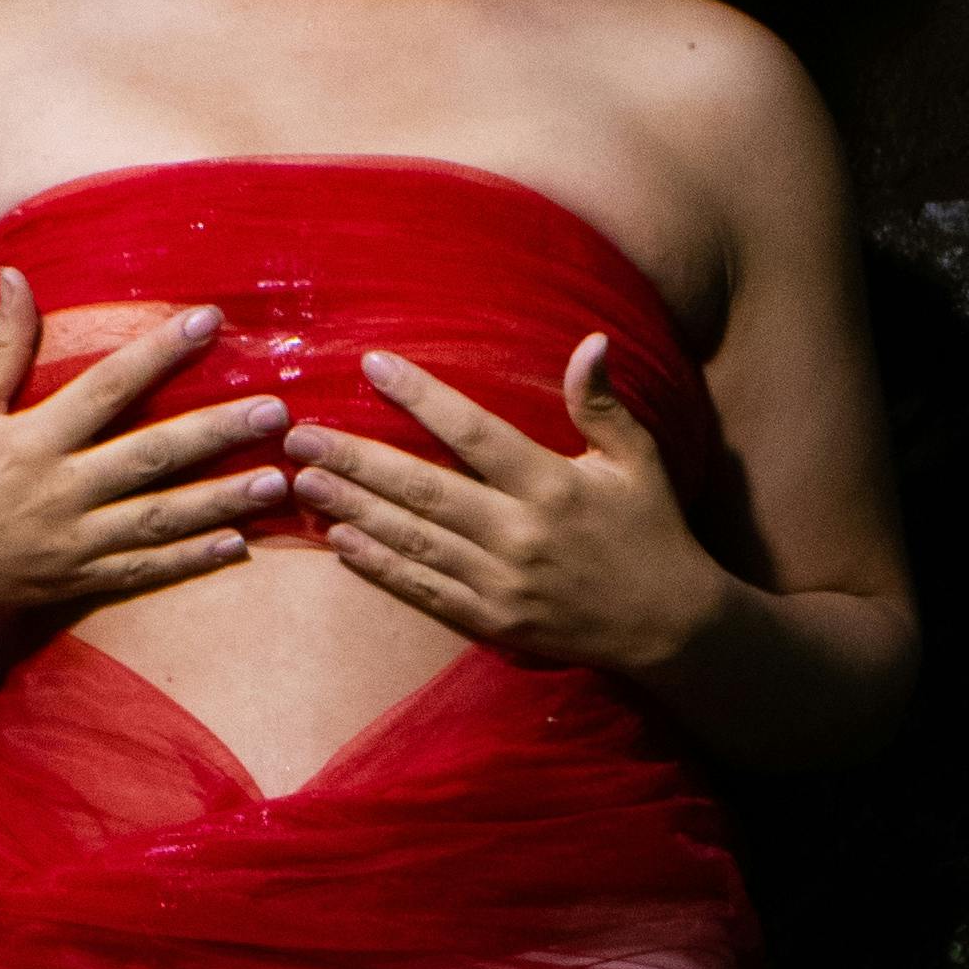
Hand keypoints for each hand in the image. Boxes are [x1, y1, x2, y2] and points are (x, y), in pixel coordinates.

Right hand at [0, 273, 289, 626]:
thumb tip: (14, 275)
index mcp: (31, 440)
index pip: (108, 387)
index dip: (160, 353)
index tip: (210, 321)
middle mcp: (59, 492)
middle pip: (153, 457)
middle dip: (218, 433)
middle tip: (277, 412)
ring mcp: (72, 543)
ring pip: (161, 519)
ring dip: (222, 501)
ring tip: (279, 481)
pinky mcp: (76, 582)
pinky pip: (144, 571)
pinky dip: (191, 560)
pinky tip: (237, 545)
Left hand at [284, 344, 721, 675]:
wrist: (668, 627)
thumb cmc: (652, 532)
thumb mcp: (638, 461)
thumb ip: (603, 404)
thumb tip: (591, 341)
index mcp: (552, 486)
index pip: (473, 433)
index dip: (421, 398)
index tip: (372, 367)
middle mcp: (521, 535)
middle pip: (424, 490)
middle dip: (357, 461)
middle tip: (300, 436)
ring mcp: (502, 584)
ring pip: (413, 542)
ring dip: (354, 511)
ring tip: (303, 483)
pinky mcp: (493, 622)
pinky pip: (425, 592)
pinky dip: (380, 568)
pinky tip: (340, 544)